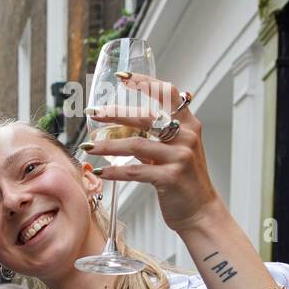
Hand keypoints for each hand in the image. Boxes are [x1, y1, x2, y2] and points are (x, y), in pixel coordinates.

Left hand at [84, 72, 220, 234]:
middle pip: (145, 116)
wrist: (199, 211)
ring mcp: (180, 156)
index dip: (144, 82)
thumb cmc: (184, 182)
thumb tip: (129, 125)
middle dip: (115, 113)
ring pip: (136, 144)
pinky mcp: (170, 177)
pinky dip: (115, 171)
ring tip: (88, 146)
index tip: (121, 77)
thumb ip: (157, 138)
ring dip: (108, 146)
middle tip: (92, 113)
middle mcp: (187, 135)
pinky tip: (100, 171)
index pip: (166, 93)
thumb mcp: (175, 153)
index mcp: (189, 124)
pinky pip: (135, 171)